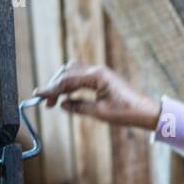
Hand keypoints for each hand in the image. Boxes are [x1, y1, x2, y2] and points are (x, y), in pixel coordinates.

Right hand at [34, 62, 160, 129]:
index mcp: (96, 76)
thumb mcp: (100, 113)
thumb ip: (79, 107)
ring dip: (62, 84)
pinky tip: (67, 97)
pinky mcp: (103, 79)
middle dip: (54, 86)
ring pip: (73, 72)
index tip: (37, 96)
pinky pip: (82, 78)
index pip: (66, 80)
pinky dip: (72, 85)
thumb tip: (62, 105)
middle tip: (46, 103)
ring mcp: (100, 74)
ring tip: (54, 101)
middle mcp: (97, 71)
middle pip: (67, 72)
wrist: (146, 112)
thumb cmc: (127, 112)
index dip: (50, 89)